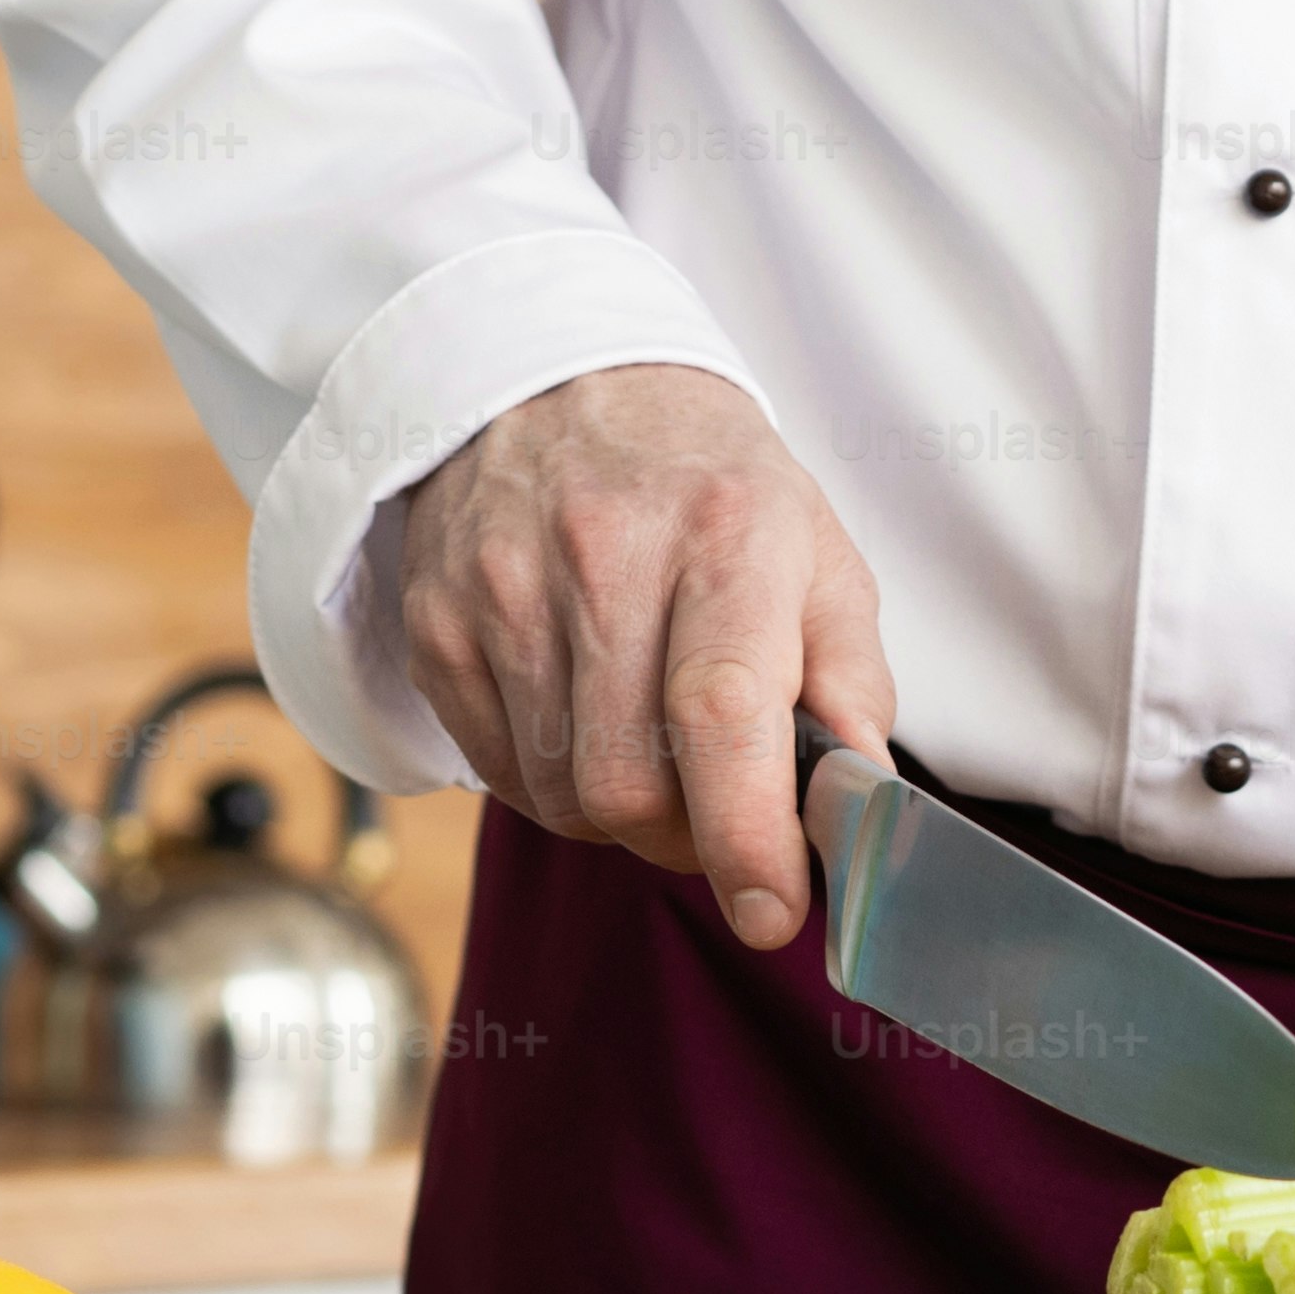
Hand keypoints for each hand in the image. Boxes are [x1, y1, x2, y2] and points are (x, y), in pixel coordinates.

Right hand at [391, 363, 889, 954]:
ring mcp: (504, 588)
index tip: (775, 910)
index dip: (747, 835)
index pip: (723, 710)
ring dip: (623, 816)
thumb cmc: (708, 484)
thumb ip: (851, 682)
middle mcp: (605, 554)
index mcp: (727, 530)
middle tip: (723, 816)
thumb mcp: (815, 551)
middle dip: (689, 840)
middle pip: (629, 784)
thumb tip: (857, 806)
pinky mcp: (437, 621)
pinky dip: (554, 785)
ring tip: (656, 752)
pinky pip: (498, 772)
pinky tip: (586, 725)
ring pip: (562, 794)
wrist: (558, 382)